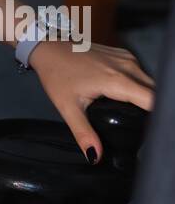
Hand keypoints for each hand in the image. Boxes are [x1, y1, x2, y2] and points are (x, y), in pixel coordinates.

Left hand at [27, 37, 154, 162]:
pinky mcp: (124, 54)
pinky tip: (129, 98)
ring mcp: (127, 58)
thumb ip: (83, 133)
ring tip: (136, 115)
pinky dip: (140, 86)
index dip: (155, 117)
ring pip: (150, 82)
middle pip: (154, 92)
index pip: (152, 100)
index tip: (148, 130)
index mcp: (117, 80)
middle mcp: (127, 66)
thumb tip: (95, 156)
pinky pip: (141, 73)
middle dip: (152, 109)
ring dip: (147, 97)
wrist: (48, 46)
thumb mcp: (68, 107)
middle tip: (140, 126)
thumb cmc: (56, 74)